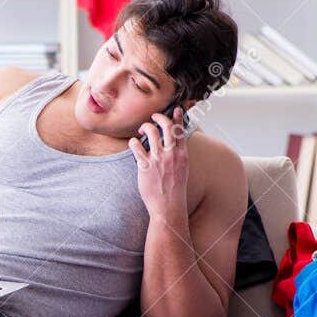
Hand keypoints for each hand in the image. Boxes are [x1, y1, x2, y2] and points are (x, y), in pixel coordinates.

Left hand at [129, 107, 189, 222]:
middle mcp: (171, 154)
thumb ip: (177, 156)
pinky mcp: (145, 166)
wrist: (168, 207)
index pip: (181, 130)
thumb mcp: (182, 170)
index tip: (176, 109)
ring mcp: (158, 159)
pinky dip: (134, 142)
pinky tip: (133, 143)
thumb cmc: (174, 190)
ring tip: (142, 129)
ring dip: (145, 127)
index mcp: (182, 154)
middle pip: (166, 126)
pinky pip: (137, 146)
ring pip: (151, 132)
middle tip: (154, 116)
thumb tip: (172, 147)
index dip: (178, 117)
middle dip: (159, 117)